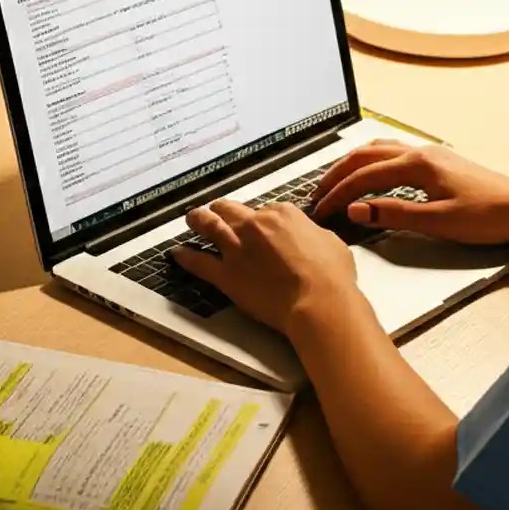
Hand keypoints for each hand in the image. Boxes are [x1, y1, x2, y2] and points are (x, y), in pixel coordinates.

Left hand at [171, 200, 362, 335]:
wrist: (318, 300)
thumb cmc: (331, 275)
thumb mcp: (331, 242)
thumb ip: (312, 235)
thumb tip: (310, 238)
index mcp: (282, 214)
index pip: (265, 210)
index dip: (263, 220)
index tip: (263, 229)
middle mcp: (255, 225)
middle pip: (230, 209)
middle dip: (224, 210)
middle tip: (219, 213)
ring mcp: (237, 248)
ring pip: (208, 225)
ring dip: (198, 220)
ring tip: (192, 219)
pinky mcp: (226, 274)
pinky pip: (198, 262)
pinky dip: (185, 257)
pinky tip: (177, 254)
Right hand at [311, 140, 508, 244]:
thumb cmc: (489, 217)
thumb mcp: (438, 222)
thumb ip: (393, 214)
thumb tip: (355, 211)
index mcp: (418, 165)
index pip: (364, 176)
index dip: (337, 194)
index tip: (320, 210)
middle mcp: (421, 152)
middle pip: (364, 155)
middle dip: (336, 174)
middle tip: (316, 195)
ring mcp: (430, 153)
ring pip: (378, 149)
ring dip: (352, 164)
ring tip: (334, 183)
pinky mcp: (438, 161)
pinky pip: (393, 153)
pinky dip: (371, 162)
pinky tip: (369, 175)